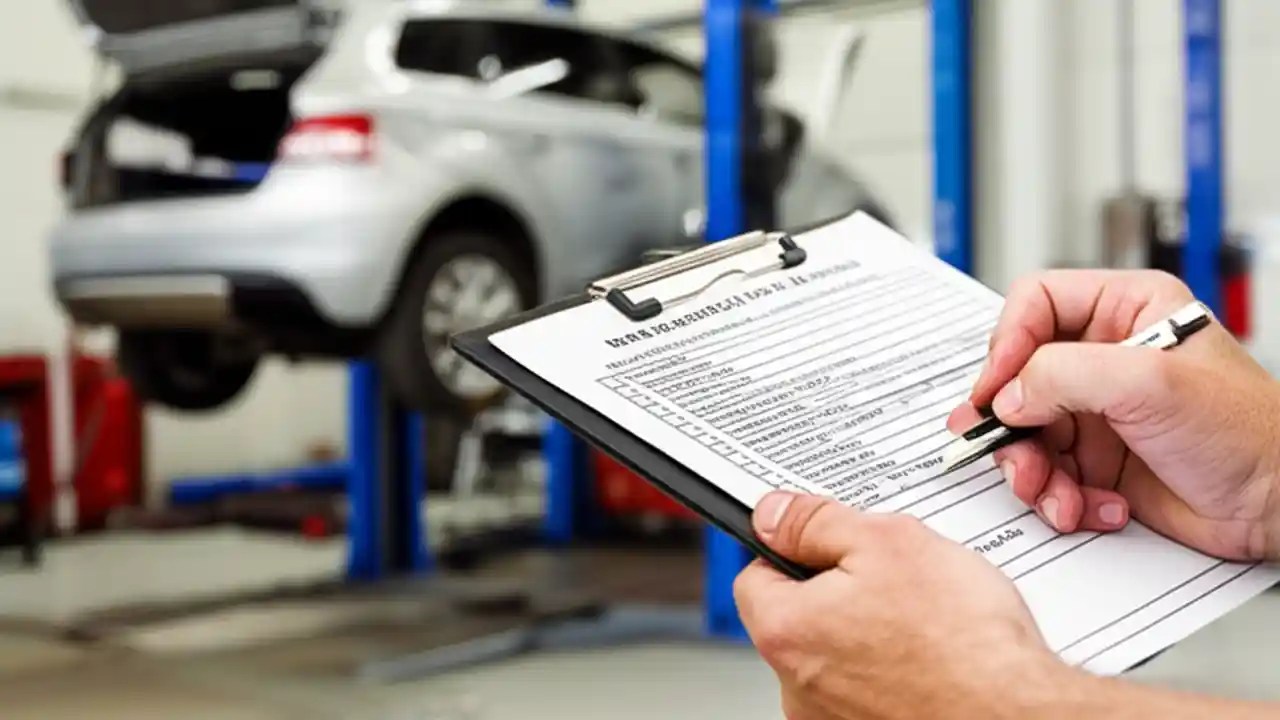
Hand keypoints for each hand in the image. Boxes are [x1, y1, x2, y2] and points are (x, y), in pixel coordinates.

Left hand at [735, 492, 1073, 719]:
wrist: (1020, 716)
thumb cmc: (963, 641)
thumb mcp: (887, 542)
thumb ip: (816, 523)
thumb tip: (773, 514)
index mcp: (785, 631)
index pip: (756, 574)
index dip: (794, 548)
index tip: (829, 542)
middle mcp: (796, 687)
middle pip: (798, 618)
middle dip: (838, 593)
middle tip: (893, 580)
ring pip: (836, 656)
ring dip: (868, 635)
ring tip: (924, 624)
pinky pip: (868, 690)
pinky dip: (892, 673)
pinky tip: (932, 660)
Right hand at [948, 270, 1279, 560]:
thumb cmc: (1247, 432)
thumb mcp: (1149, 383)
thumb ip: (1063, 375)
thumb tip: (1007, 397)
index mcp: (1124, 309)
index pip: (1034, 303)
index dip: (1007, 344)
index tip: (996, 390)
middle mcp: (1105, 356)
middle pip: (1019, 378)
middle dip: (1013, 426)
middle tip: (1014, 456)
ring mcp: (1100, 411)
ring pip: (1027, 434)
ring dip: (1034, 472)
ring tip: (1057, 495)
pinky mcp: (1100, 461)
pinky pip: (1050, 475)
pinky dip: (1062, 498)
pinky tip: (1096, 507)